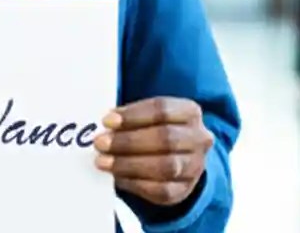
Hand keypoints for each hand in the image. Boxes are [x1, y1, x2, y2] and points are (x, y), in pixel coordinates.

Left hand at [93, 97, 213, 206]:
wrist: (178, 157)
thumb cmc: (155, 130)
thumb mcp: (149, 116)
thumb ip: (130, 119)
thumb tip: (106, 126)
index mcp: (190, 112)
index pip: (162, 109)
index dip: (133, 115)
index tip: (107, 120)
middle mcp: (198, 138)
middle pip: (165, 138)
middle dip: (128, 141)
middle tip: (101, 143)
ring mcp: (195, 166)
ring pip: (165, 166)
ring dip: (129, 164)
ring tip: (103, 161)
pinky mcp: (184, 189)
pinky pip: (161, 190)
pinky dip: (135, 183)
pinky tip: (117, 177)